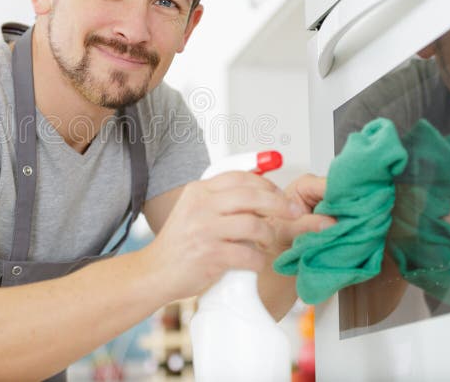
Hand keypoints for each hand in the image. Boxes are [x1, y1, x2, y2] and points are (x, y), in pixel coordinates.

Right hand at [142, 171, 330, 301]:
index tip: (280, 194)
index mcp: (198, 191)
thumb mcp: (195, 210)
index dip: (266, 184)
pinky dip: (258, 260)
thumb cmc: (180, 244)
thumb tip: (260, 190)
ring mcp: (204, 230)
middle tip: (294, 213)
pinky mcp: (210, 256)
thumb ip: (222, 199)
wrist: (155, 272)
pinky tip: (254, 262)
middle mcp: (201, 206)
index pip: (240, 177)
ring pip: (253, 225)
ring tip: (267, 243)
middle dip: (280, 204)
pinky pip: (248, 255)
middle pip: (252, 196)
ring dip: (268, 235)